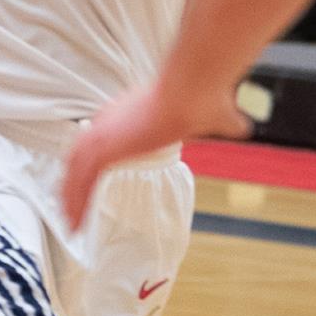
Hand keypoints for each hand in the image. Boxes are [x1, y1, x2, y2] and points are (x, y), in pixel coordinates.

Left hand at [62, 78, 249, 229]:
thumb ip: (225, 122)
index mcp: (125, 112)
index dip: (91, 165)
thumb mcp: (214, 115)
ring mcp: (101, 133)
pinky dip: (75, 203)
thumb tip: (245, 127)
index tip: (90, 182)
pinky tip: (75, 221)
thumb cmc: (204, 98)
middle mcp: (107, 120)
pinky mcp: (103, 148)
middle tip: (72, 208)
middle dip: (72, 185)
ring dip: (70, 199)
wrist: (193, 92)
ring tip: (71, 223)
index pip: (97, 142)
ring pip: (74, 173)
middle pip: (78, 158)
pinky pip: (79, 182)